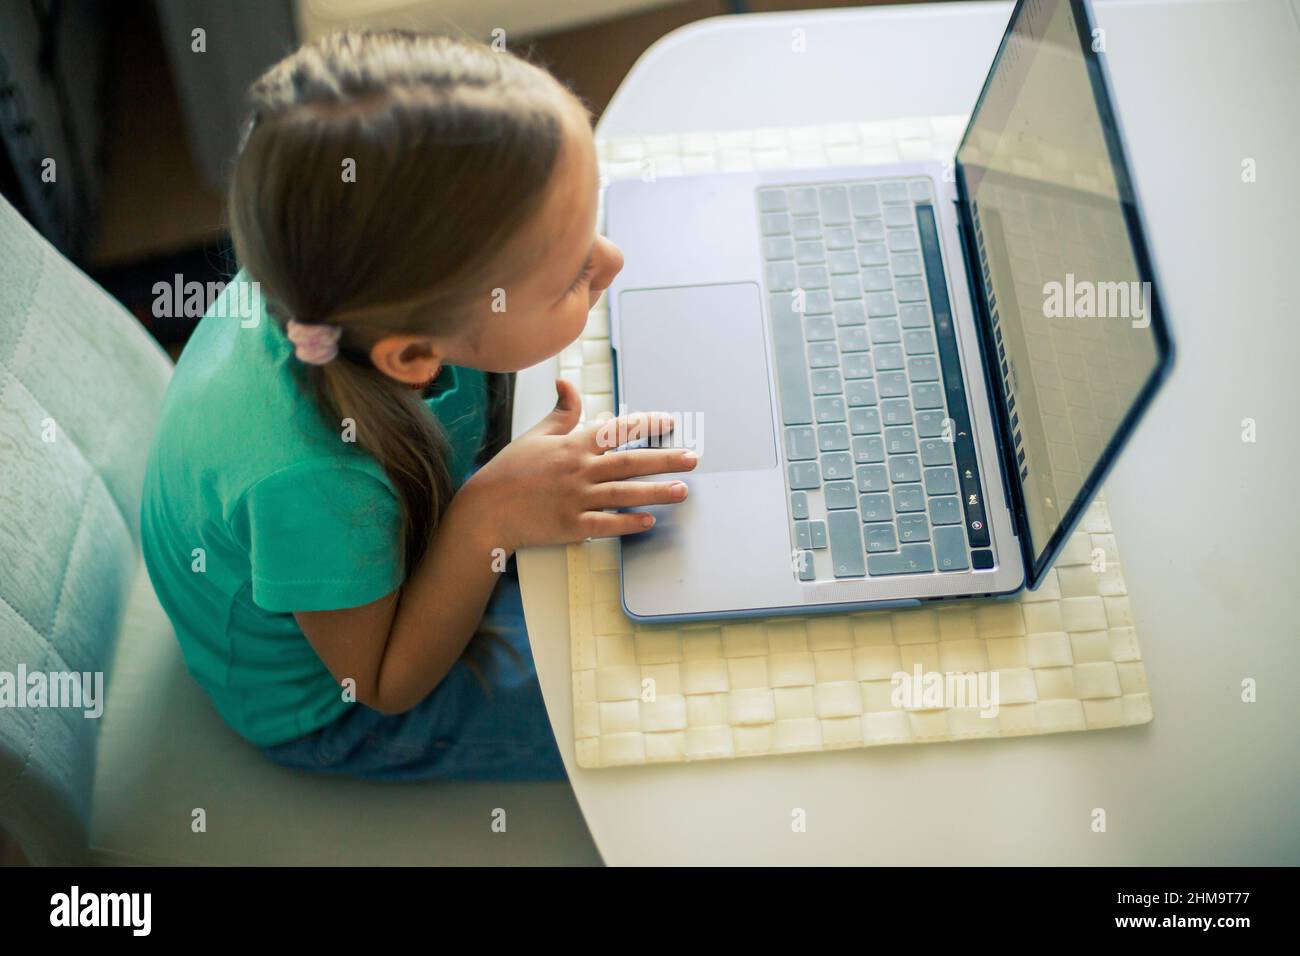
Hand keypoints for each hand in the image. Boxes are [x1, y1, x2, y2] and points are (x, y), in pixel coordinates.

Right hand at [461, 379, 697, 551]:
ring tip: (683, 490)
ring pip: (623, 493)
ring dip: (656, 492)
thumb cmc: (511, 470)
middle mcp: (578, 470)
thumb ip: (562, 411)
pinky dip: (627, 522)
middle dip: (664, 459)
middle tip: (692, 458)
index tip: (670, 422)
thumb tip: (567, 382)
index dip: (645, 425)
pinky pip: (604, 524)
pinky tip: (649, 521)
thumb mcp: (536, 435)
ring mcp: (575, 499)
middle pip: (629, 462)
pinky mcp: (569, 526)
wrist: (485, 510)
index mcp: (572, 445)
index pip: (616, 430)